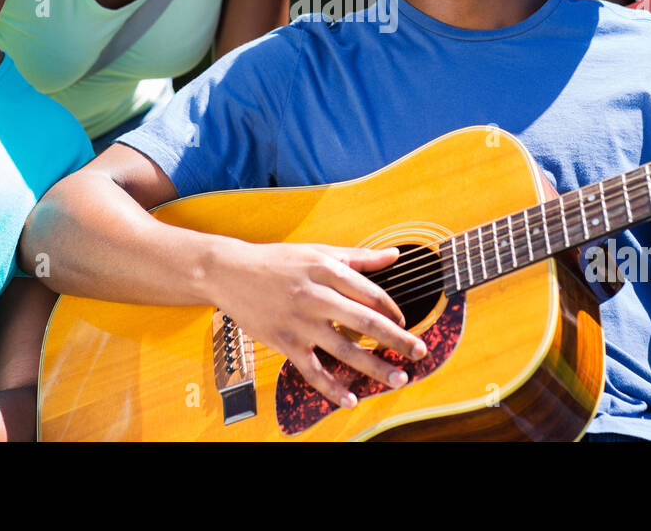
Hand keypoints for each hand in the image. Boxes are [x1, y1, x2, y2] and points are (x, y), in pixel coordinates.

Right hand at [210, 240, 428, 407]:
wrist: (230, 272)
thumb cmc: (277, 261)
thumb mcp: (318, 251)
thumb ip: (359, 257)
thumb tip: (394, 256)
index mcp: (327, 270)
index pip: (370, 293)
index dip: (393, 309)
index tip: (404, 322)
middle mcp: (316, 297)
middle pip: (366, 322)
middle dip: (397, 339)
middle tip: (420, 352)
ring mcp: (300, 323)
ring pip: (345, 350)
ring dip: (375, 367)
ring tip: (398, 378)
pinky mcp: (285, 343)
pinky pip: (313, 372)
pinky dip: (333, 388)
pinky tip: (352, 399)